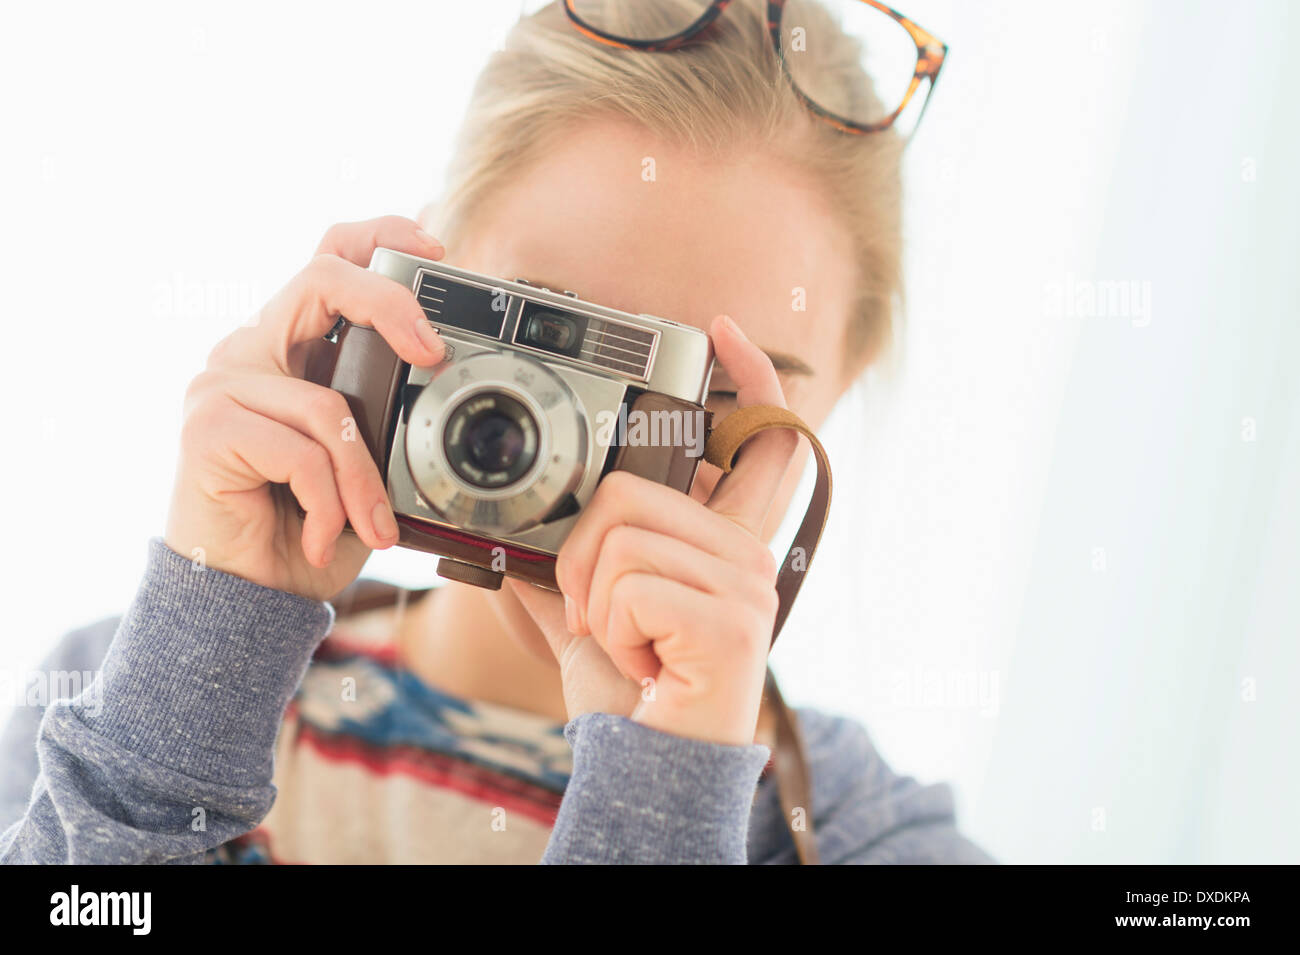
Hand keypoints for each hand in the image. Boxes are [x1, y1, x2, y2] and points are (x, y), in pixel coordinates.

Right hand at [164, 216, 447, 600]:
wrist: (249, 596)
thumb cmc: (307, 526)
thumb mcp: (364, 460)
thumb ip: (383, 412)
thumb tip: (444, 374)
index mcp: (289, 350)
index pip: (326, 260)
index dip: (379, 237)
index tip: (434, 249)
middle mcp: (249, 353)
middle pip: (320, 278)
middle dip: (390, 303)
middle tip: (431, 352)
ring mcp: (220, 385)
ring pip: (329, 403)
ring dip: (365, 480)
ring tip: (370, 525)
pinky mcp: (207, 427)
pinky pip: (302, 452)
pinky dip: (329, 503)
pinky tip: (319, 537)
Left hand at [509, 314, 798, 745]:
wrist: (651, 766)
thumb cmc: (631, 694)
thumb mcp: (590, 617)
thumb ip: (564, 568)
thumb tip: (508, 538)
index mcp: (725, 542)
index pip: (758, 442)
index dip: (747, 379)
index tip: (723, 330)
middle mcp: (748, 554)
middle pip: (633, 489)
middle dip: (584, 552)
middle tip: (598, 610)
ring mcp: (744, 585)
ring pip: (619, 537)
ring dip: (593, 601)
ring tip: (624, 643)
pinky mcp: (729, 621)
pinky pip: (628, 586)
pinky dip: (610, 632)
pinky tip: (642, 664)